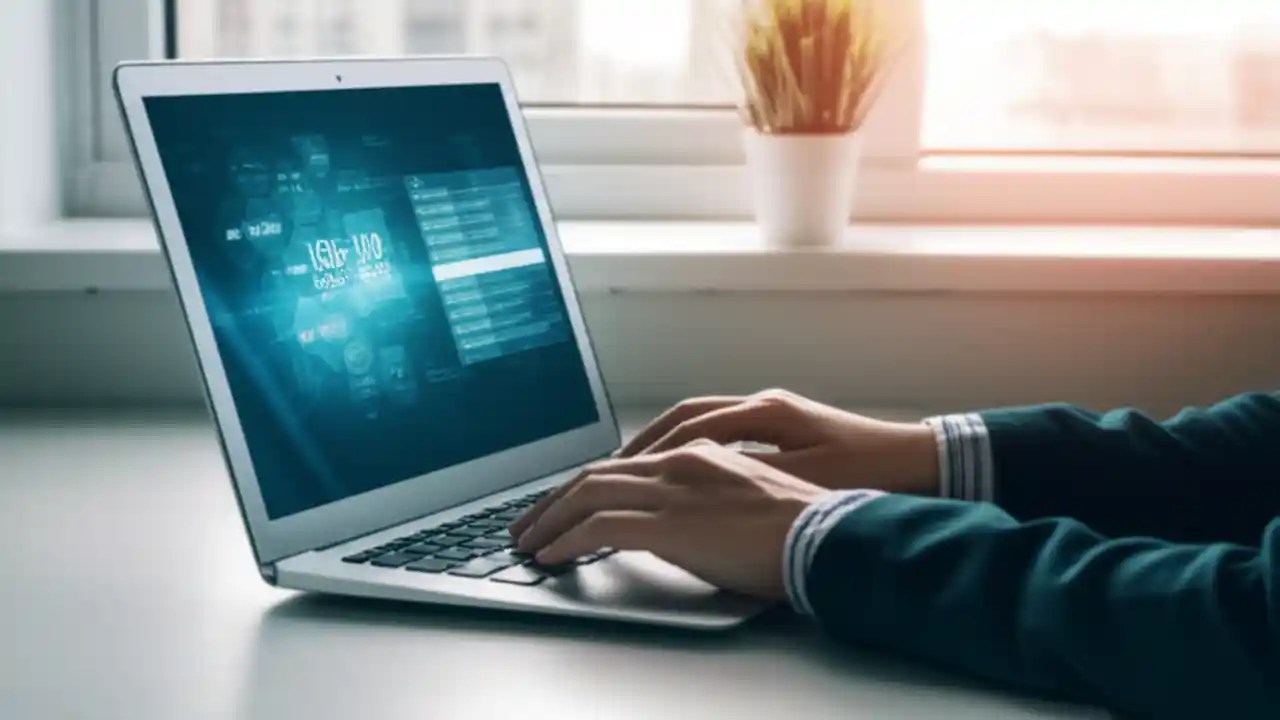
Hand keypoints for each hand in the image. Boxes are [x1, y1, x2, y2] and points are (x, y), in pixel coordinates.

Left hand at [509, 441, 829, 599]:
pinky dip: (566, 539)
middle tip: (527, 521)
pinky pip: (599, 527)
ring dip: (549, 517)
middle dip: (554, 498)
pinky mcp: (669, 522)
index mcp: (697, 452)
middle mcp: (678, 461)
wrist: (827, 535)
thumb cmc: (800, 525)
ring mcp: (671, 489)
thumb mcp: (746, 496)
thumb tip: (680, 521)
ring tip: (527, 539)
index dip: (586, 484)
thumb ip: (706, 498)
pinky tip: (551, 554)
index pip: (623, 463)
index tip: (564, 503)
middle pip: (596, 473)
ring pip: (588, 493)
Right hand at [617, 389, 938, 495]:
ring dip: (665, 442)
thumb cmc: (870, 473)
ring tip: (632, 470)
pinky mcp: (785, 427)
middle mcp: (764, 403)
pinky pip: (722, 429)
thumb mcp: (807, 480)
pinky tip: (681, 469)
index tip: (615, 474)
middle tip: (607, 471)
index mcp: (767, 413)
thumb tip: (699, 482)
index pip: (689, 425)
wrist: (921, 462)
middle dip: (643, 442)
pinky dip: (692, 445)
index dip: (647, 451)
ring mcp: (774, 412)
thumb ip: (750, 477)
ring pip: (702, 419)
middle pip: (686, 414)